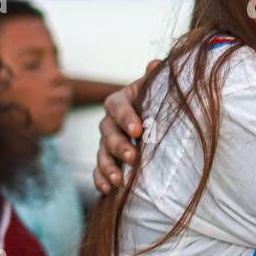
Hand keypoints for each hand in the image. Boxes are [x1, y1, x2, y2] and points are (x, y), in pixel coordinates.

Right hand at [93, 60, 158, 194]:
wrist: (156, 120)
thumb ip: (157, 79)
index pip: (117, 106)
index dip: (126, 117)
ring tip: (118, 180)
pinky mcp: (107, 161)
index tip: (138, 129)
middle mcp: (109, 122)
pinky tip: (108, 190)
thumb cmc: (157, 102)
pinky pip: (98, 171)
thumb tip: (157, 64)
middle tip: (132, 157)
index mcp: (120, 101)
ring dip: (108, 167)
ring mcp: (106, 143)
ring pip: (102, 154)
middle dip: (119, 145)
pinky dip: (100, 180)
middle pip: (108, 133)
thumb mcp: (157, 89)